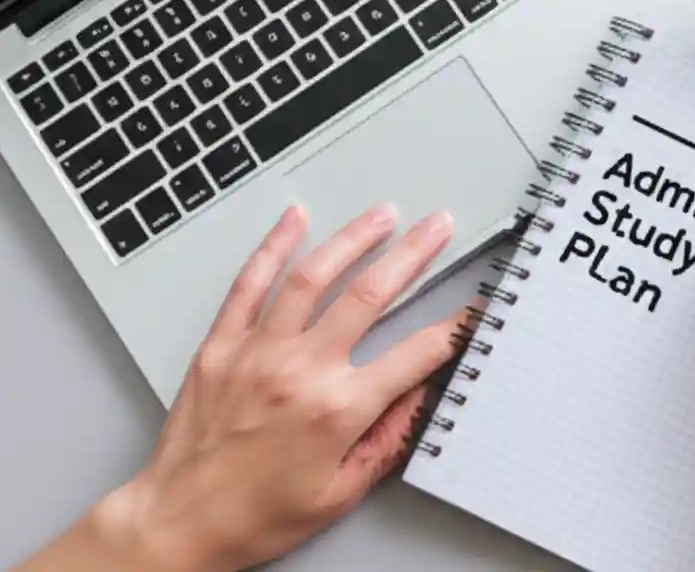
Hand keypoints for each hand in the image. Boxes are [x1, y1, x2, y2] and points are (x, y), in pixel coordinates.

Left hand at [93, 205, 465, 570]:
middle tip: (437, 227)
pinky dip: (273, 247)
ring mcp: (257, 352)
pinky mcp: (221, 346)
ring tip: (382, 215)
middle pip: (370, 295)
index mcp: (338, 410)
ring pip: (314, 277)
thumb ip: (389, 437)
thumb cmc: (256, 516)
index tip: (473, 310)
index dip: (454, 327)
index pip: (415, 354)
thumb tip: (424, 395)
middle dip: (414, 254)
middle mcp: (301, 371)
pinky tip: (294, 220)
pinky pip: (249, 284)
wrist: (178, 523)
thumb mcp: (342, 490)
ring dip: (354, 238)